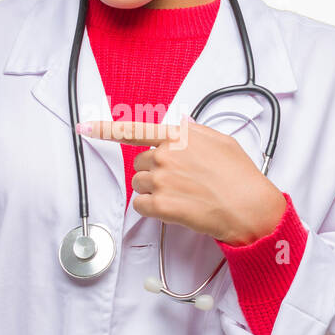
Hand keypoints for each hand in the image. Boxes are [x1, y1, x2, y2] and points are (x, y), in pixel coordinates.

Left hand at [81, 115, 285, 245]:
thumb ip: (196, 132)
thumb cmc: (240, 177)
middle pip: (140, 162)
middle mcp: (166, 154)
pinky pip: (140, 205)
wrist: (249, 208)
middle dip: (154, 171)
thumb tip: (181, 126)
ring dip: (153, 192)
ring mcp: (161, 179)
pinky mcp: (160, 204)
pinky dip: (151, 209)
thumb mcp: (222, 142)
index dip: (106, 130)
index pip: (136, 129)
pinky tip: (173, 209)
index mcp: (179, 136)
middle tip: (180, 182)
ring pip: (139, 184)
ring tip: (182, 196)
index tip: (85, 128)